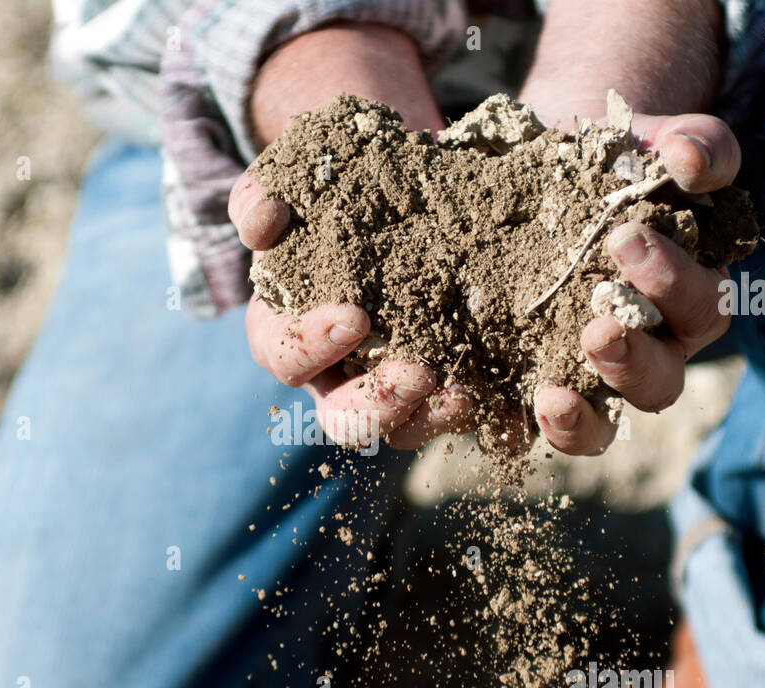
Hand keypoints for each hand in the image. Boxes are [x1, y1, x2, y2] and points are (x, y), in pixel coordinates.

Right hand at [231, 24, 475, 451]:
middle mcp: (336, 373)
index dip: (311, 345)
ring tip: (464, 393)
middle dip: (376, 404)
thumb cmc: (339, 185)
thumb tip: (260, 224)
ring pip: (402, 431)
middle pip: (342, 419)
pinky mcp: (445, 384)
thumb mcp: (296, 178)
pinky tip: (504, 394)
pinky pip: (458, 415)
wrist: (408, 182)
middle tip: (418, 373)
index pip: (283, 355)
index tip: (355, 315)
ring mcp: (391, 385)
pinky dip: (482, 410)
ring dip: (429, 418)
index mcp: (287, 329)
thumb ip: (261, 194)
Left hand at [529, 110, 741, 454]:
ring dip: (580, 420)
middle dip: (631, 360)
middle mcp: (646, 352)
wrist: (545, 171)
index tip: (625, 239)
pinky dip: (508, 425)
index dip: (674, 284)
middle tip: (598, 329)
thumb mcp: (654, 145)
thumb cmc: (615, 164)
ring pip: (600, 427)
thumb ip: (694, 146)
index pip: (701, 309)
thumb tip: (689, 161)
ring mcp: (586, 379)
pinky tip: (478, 406)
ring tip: (549, 397)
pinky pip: (525, 427)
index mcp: (688, 301)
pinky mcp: (528, 388)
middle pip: (658, 382)